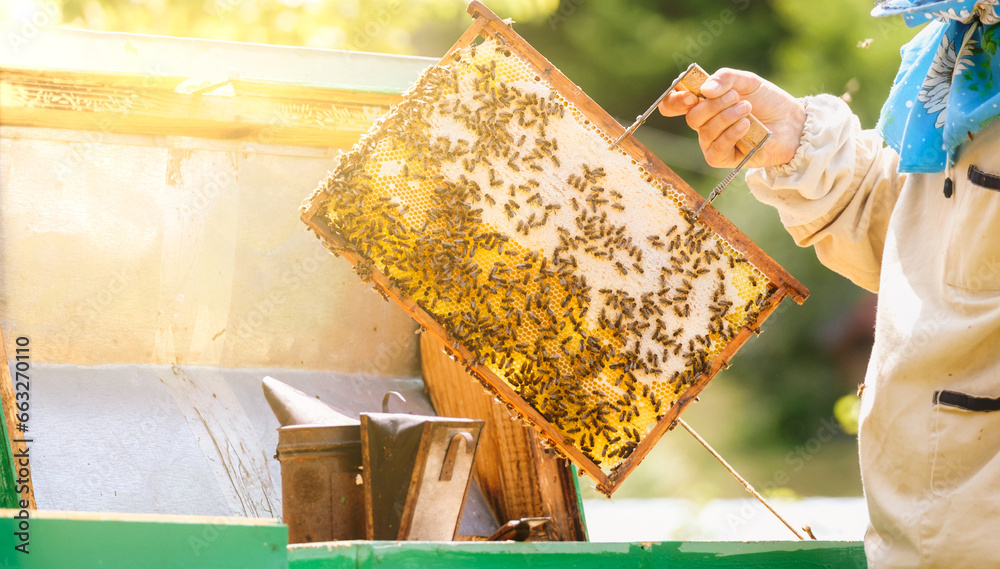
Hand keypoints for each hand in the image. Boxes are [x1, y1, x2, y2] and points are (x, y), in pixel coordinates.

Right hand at [657, 68, 805, 168]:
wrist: (792, 123)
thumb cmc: (769, 102)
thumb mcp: (748, 81)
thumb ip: (726, 78)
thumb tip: (704, 90)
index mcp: (703, 103)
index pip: (673, 104)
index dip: (675, 100)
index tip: (692, 95)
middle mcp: (704, 123)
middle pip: (692, 116)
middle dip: (714, 105)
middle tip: (737, 97)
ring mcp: (712, 141)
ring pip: (705, 131)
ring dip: (727, 117)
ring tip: (748, 109)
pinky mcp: (723, 158)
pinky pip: (715, 149)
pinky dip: (730, 135)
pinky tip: (746, 126)